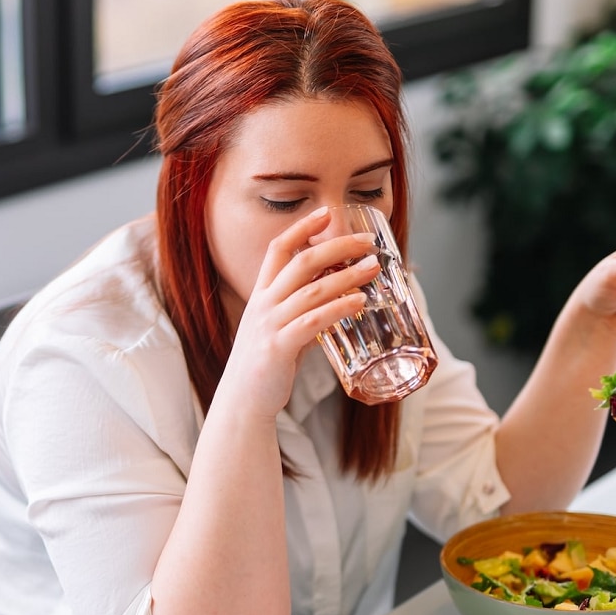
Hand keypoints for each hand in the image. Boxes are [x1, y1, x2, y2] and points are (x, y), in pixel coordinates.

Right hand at [217, 208, 380, 417]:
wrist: (242, 402)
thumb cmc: (265, 366)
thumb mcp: (281, 330)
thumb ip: (304, 314)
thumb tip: (337, 306)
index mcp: (261, 295)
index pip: (279, 249)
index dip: (302, 227)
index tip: (326, 212)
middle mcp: (263, 304)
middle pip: (302, 261)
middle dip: (337, 246)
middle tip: (367, 242)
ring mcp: (269, 324)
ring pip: (313, 289)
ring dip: (347, 276)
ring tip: (373, 268)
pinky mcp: (278, 348)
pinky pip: (314, 321)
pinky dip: (339, 307)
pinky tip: (359, 302)